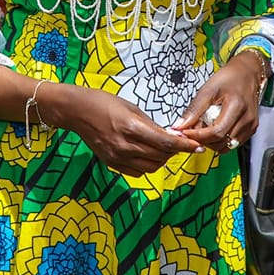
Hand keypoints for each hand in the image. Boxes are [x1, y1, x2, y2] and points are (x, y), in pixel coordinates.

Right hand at [45, 83, 198, 174]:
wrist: (77, 111)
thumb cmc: (104, 102)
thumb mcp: (132, 108)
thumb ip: (151, 125)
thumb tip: (171, 136)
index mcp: (131, 127)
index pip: (165, 143)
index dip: (184, 146)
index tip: (197, 147)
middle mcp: (124, 146)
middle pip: (160, 157)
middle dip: (175, 151)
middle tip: (181, 144)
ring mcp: (116, 157)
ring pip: (150, 168)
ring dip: (162, 160)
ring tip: (164, 149)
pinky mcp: (110, 163)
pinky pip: (136, 172)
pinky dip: (147, 166)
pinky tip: (147, 155)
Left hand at [172, 52, 261, 151]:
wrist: (246, 74)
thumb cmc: (229, 78)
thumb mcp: (208, 89)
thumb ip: (194, 109)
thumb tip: (180, 125)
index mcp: (236, 106)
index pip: (216, 132)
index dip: (198, 135)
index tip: (186, 132)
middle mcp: (246, 119)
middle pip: (221, 141)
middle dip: (203, 140)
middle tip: (193, 131)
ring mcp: (250, 125)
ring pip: (227, 146)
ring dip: (212, 142)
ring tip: (204, 130)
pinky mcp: (251, 129)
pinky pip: (233, 143)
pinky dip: (221, 140)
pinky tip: (215, 130)